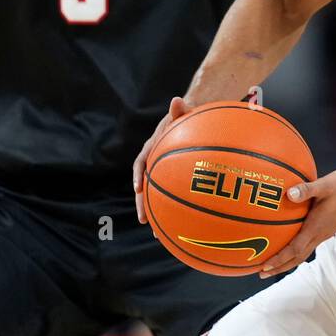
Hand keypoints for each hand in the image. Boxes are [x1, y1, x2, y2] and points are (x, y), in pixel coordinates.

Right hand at [132, 95, 190, 223]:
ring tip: (159, 234)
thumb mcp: (186, 111)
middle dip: (143, 204)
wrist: (197, 119)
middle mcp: (155, 161)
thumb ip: (180, 109)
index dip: (138, 174)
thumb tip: (177, 100)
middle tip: (145, 221)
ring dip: (157, 213)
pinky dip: (177, 209)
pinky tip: (185, 225)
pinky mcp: (176, 178)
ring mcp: (165, 171)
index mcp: (153, 146)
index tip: (138, 188)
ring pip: (158, 195)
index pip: (142, 161)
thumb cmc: (191, 115)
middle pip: (145, 185)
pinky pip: (174, 195)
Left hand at [259, 169, 335, 278]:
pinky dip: (293, 252)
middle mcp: (318, 235)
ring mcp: (322, 234)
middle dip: (278, 267)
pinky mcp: (324, 231)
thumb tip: (289, 193)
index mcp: (315, 228)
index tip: (265, 266)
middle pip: (296, 258)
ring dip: (285, 262)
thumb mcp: (324, 185)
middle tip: (261, 273)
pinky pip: (306, 246)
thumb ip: (306, 189)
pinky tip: (286, 247)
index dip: (279, 259)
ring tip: (270, 266)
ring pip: (301, 254)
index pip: (295, 249)